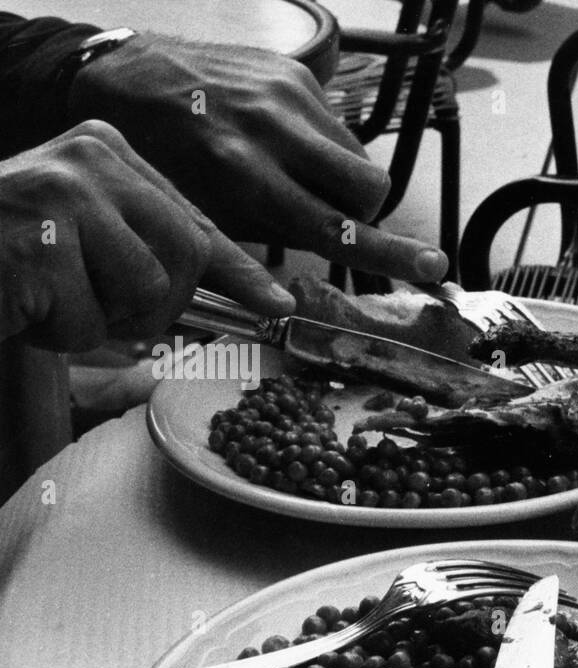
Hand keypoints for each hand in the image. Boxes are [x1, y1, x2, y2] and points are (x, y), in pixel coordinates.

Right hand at [0, 120, 294, 350]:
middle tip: (100, 309)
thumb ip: (150, 256)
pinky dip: (60, 334)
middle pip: (185, 256)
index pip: (194, 219)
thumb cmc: (10, 262)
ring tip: (50, 298)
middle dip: (157, 305)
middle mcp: (88, 158)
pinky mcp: (37, 240)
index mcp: (106, 150)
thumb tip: (247, 302)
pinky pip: (92, 319)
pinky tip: (24, 305)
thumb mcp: (87, 245)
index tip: (278, 305)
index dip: (239, 272)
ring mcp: (61, 193)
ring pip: (147, 291)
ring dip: (102, 321)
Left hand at [68, 34, 447, 281]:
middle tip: (331, 214)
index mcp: (245, 176)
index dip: (392, 253)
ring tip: (301, 175)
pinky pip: (339, 124)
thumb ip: (275, 236)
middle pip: (370, 187)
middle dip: (366, 212)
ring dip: (345, 179)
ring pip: (360, 157)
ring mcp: (287, 94)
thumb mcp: (207, 215)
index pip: (338, 227)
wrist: (124, 76)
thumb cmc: (162, 161)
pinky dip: (324, 145)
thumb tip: (336, 253)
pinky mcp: (294, 71)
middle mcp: (272, 131)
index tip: (435, 266)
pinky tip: (286, 141)